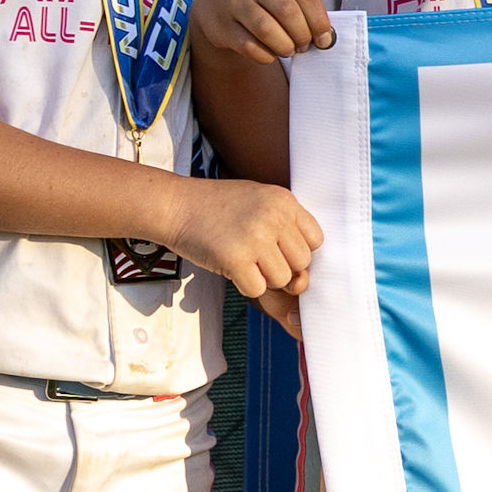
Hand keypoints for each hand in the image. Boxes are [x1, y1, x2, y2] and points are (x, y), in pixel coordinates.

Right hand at [166, 177, 321, 315]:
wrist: (174, 205)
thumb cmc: (218, 209)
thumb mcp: (259, 202)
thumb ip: (286, 232)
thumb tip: (302, 282)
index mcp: (284, 201)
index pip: (316, 240)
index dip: (298, 249)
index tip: (277, 246)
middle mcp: (274, 217)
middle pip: (302, 263)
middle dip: (282, 265)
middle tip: (256, 255)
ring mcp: (255, 238)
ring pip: (282, 279)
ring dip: (264, 277)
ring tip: (242, 258)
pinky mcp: (235, 259)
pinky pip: (258, 289)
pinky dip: (245, 285)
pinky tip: (230, 266)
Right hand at [190, 0, 333, 64]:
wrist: (216, 2)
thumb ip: (305, 8)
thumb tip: (326, 38)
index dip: (320, 22)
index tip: (324, 39)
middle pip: (287, 12)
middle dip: (302, 35)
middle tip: (304, 46)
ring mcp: (234, 2)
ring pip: (267, 29)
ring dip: (285, 47)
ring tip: (288, 50)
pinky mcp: (221, 25)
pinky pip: (250, 46)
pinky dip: (266, 56)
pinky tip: (270, 54)